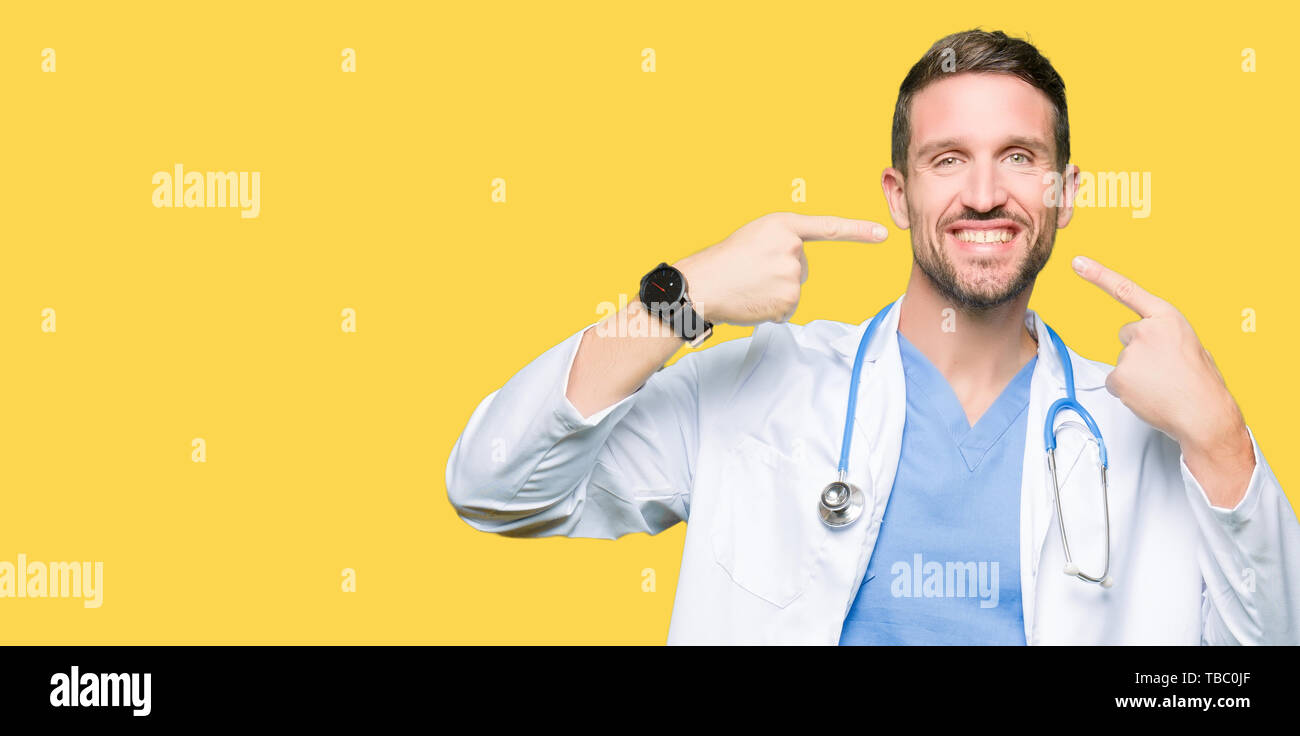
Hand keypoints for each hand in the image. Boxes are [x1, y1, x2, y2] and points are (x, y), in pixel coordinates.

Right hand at [674, 212, 889, 325]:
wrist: (702, 285)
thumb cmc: (724, 261)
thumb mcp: (755, 237)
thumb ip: (783, 243)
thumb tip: (798, 270)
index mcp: (783, 225)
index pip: (829, 228)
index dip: (858, 230)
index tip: (883, 233)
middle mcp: (793, 247)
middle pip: (803, 267)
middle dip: (782, 274)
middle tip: (751, 272)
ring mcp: (792, 275)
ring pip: (795, 289)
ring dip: (775, 293)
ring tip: (749, 286)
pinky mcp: (789, 299)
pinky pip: (787, 308)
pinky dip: (771, 309)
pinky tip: (752, 301)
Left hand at [1072, 255, 1254, 506]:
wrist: (1205, 414)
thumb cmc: (1202, 382)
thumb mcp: (1192, 345)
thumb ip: (1166, 336)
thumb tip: (1152, 346)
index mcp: (1167, 317)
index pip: (1127, 290)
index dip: (1099, 275)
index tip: (1077, 262)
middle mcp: (1146, 329)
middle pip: (1127, 335)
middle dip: (1140, 351)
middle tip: (1165, 370)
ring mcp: (1130, 353)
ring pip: (1123, 361)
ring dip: (1137, 373)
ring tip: (1162, 385)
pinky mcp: (1119, 375)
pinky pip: (1115, 381)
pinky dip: (1128, 391)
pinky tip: (1149, 396)